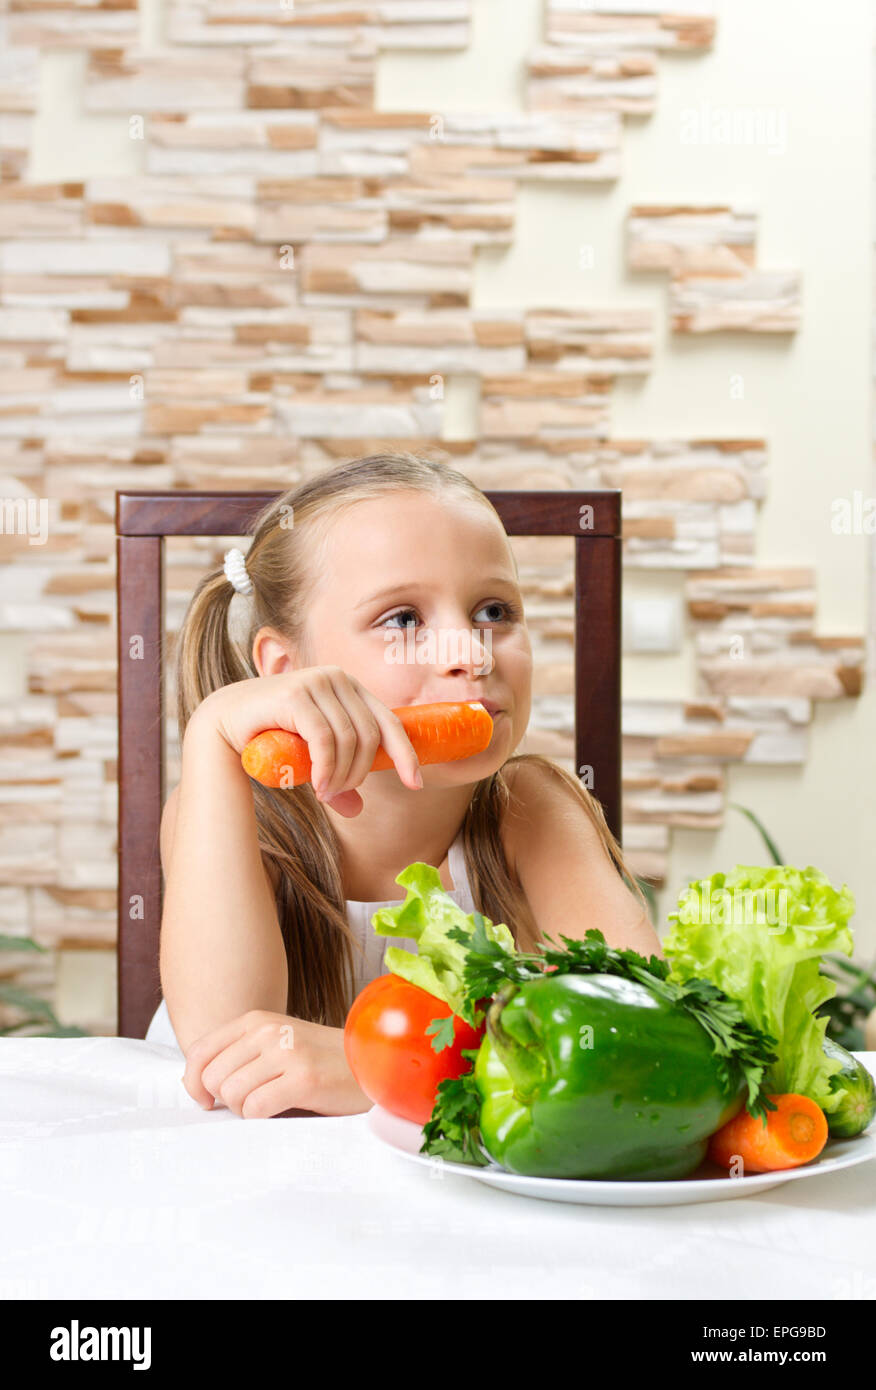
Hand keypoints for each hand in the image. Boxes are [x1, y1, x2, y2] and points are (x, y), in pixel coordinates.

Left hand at [181, 1010, 373, 1117]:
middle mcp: (268, 1030)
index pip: (199, 1052)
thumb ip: (237, 1054)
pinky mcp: (305, 1078)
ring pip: (232, 1094)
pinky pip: (256, 1109)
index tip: (207, 1102)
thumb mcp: (274, 1043)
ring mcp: (287, 1052)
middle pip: (213, 1078)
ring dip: (245, 1110)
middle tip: (252, 1103)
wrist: (370, 1063)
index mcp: (256, 1020)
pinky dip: (262, 1119)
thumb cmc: (318, 1061)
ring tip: (271, 1104)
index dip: (194, 1083)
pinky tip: (283, 1110)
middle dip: (226, 1100)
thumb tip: (193, 1084)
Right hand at [191, 666, 422, 817]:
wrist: (222, 725)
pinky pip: (325, 739)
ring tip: (325, 794)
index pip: (390, 722)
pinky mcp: (295, 694)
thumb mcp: (311, 761)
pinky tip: (319, 786)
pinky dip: (327, 768)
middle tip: (337, 796)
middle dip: (359, 774)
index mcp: (350, 687)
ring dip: (341, 776)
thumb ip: (335, 778)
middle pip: (369, 736)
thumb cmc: (270, 741)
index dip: (406, 754)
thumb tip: (357, 809)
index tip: (416, 784)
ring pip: (349, 740)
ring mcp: (317, 681)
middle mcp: (337, 678)